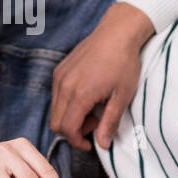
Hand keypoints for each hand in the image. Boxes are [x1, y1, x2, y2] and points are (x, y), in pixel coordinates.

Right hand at [51, 2, 152, 151]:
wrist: (117, 33)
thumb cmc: (124, 63)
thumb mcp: (122, 96)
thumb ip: (110, 122)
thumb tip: (103, 145)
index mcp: (79, 94)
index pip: (67, 129)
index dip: (77, 142)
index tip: (91, 143)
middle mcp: (64, 86)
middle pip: (55, 123)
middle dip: (72, 131)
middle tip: (94, 124)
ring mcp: (59, 76)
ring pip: (54, 110)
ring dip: (69, 117)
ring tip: (92, 109)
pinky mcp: (59, 70)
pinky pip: (56, 96)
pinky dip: (67, 104)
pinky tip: (86, 96)